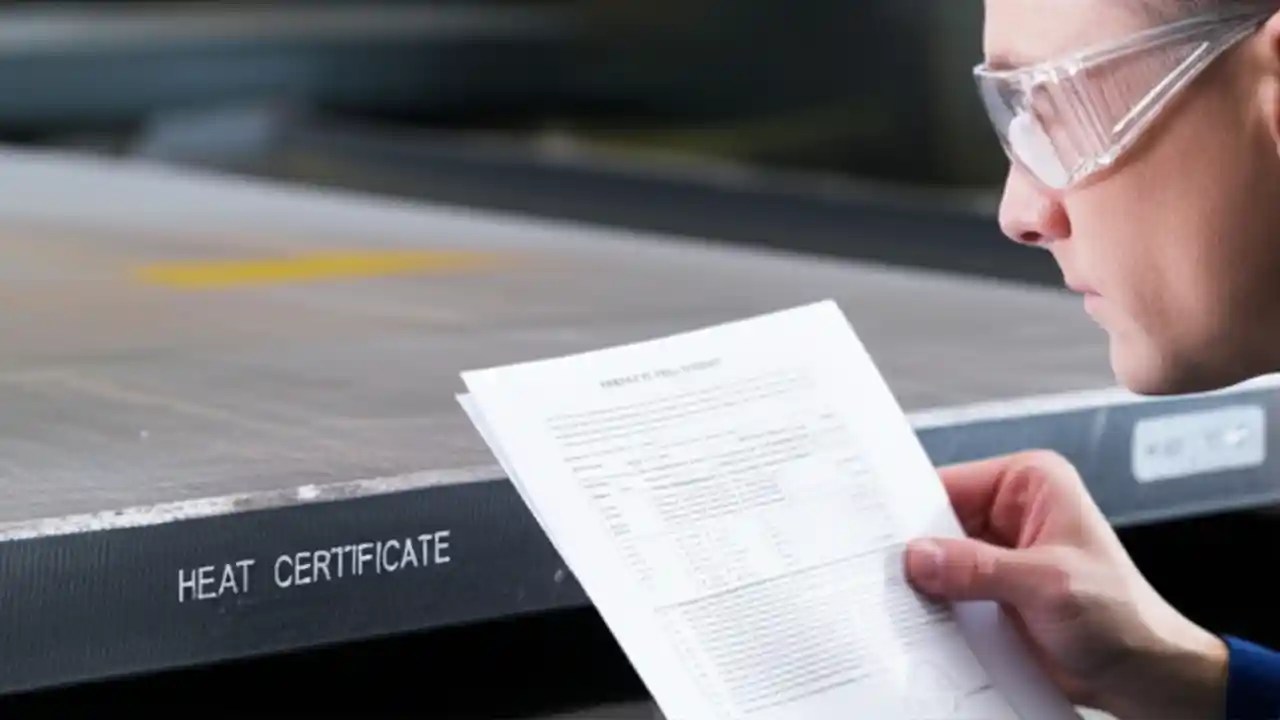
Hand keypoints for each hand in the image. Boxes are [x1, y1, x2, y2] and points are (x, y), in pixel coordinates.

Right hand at [903, 450, 1227, 719]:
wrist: (1143, 677)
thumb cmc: (1122, 618)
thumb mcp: (1047, 584)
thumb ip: (979, 568)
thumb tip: (920, 557)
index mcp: (1030, 483)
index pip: (950, 484)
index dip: (911, 507)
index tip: (875, 528)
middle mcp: (1011, 510)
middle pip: (937, 522)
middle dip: (914, 550)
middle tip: (880, 570)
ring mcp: (999, 552)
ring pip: (938, 560)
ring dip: (922, 582)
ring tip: (896, 598)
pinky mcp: (991, 589)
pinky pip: (947, 591)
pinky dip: (932, 606)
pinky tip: (916, 619)